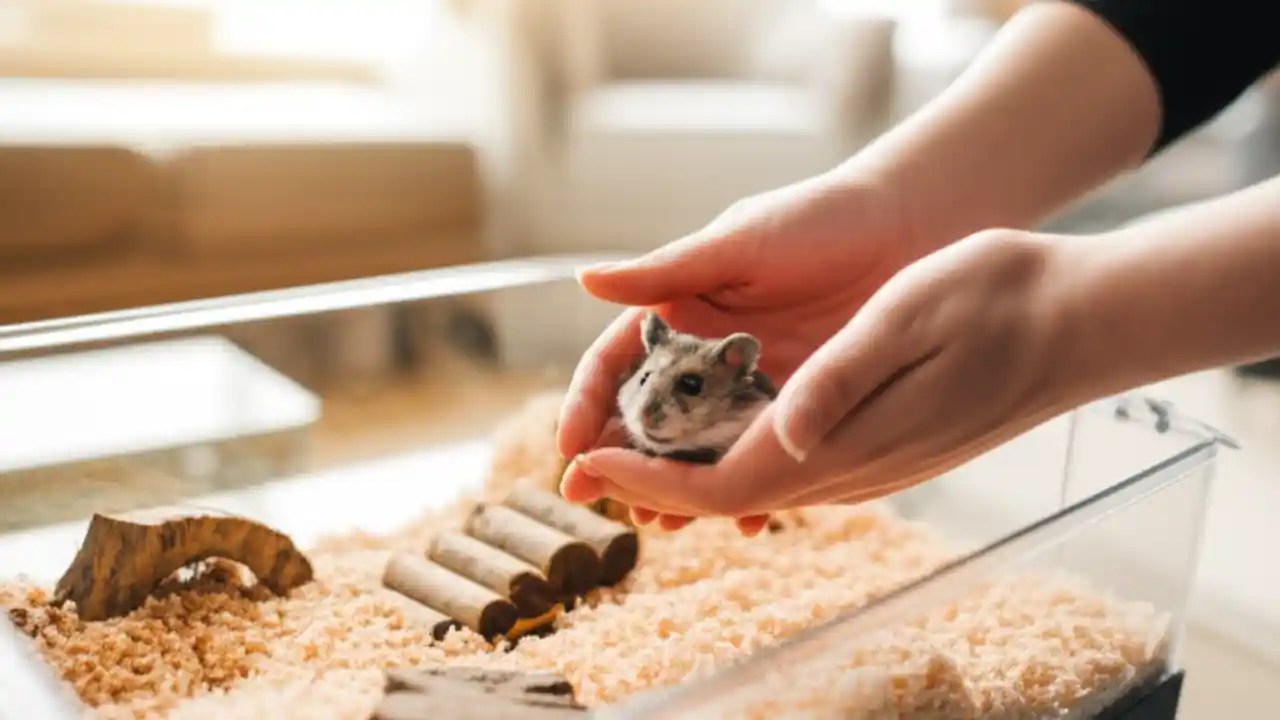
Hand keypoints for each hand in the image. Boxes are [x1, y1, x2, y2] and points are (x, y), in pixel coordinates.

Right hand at [556, 170, 923, 532]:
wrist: (910, 228)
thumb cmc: (819, 220)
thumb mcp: (738, 243)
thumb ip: (665, 272)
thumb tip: (584, 279)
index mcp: (679, 313)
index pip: (615, 366)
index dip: (587, 404)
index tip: (570, 445)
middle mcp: (706, 359)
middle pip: (648, 419)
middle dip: (617, 460)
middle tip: (589, 498)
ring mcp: (751, 390)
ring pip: (700, 450)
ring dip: (676, 488)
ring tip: (660, 523)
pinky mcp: (799, 411)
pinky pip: (764, 458)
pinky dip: (751, 489)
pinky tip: (742, 517)